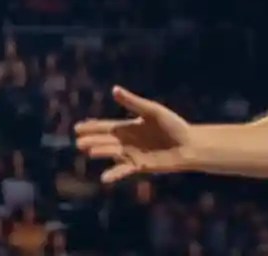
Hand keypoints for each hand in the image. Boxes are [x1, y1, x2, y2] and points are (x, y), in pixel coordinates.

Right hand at [74, 86, 193, 182]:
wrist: (189, 144)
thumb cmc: (173, 125)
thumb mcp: (152, 111)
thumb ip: (133, 102)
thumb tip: (114, 89)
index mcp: (130, 126)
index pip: (106, 126)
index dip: (92, 126)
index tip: (77, 127)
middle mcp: (128, 141)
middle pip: (106, 140)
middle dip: (92, 140)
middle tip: (79, 142)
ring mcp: (133, 154)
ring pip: (112, 152)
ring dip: (101, 152)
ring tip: (89, 151)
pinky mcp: (140, 166)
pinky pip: (124, 169)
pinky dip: (114, 173)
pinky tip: (104, 178)